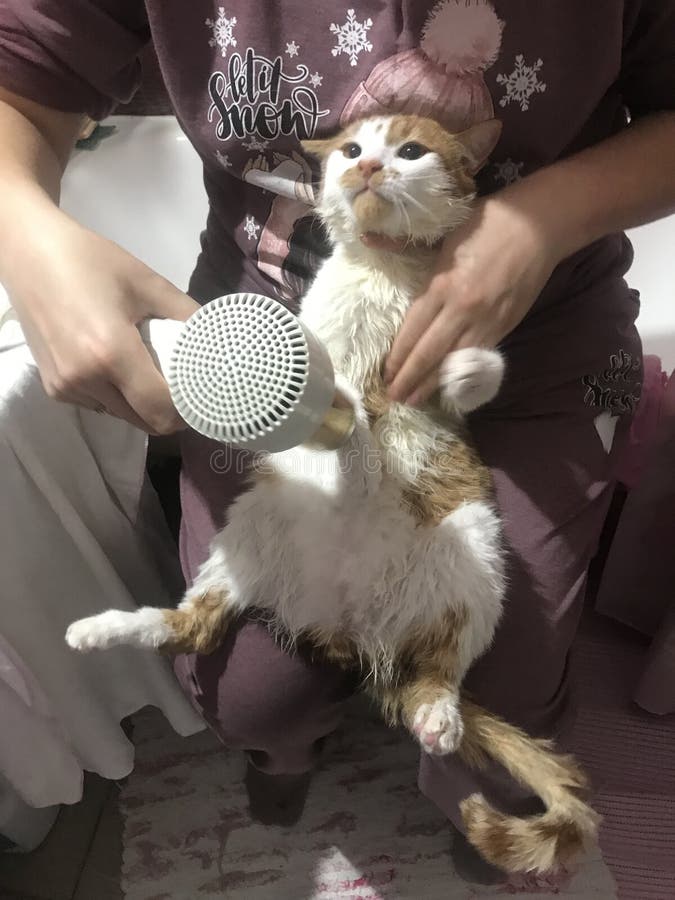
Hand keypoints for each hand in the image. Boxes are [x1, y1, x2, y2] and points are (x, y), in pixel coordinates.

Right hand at [7, 211, 198, 432]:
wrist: (29, 252)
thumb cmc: (90, 261)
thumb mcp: (147, 282)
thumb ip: (187, 314)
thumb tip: (217, 339)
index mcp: (111, 354)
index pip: (160, 409)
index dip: (186, 412)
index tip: (202, 399)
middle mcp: (86, 379)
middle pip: (143, 421)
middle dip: (167, 411)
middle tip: (183, 387)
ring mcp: (66, 387)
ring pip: (121, 415)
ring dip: (141, 404)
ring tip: (149, 371)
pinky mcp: (53, 387)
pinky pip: (99, 405)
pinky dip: (116, 396)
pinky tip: (119, 367)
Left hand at [384, 193, 559, 404]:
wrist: (540, 224)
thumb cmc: (489, 222)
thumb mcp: (445, 232)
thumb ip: (406, 246)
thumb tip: (367, 239)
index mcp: (444, 286)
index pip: (413, 331)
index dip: (398, 356)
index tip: (385, 373)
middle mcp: (463, 310)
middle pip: (429, 353)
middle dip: (409, 378)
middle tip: (393, 397)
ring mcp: (486, 321)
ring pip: (453, 362)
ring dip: (432, 384)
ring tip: (415, 401)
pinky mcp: (505, 326)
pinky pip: (477, 356)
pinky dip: (460, 374)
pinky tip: (448, 386)